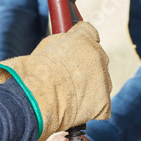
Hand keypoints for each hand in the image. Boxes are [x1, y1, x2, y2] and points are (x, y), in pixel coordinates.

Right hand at [0, 21, 110, 140]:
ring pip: (101, 82)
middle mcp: (99, 55)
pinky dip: (92, 107)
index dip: (82, 42)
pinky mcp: (104, 101)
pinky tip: (76, 107)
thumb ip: (62, 42)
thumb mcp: (46, 45)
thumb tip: (65, 44)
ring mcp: (104, 79)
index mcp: (84, 38)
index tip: (76, 49)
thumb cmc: (36, 72)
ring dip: (90, 86)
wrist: (37, 96)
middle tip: (68, 76)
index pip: (90, 33)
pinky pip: (102, 104)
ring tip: (69, 94)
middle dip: (86, 66)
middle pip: (98, 59)